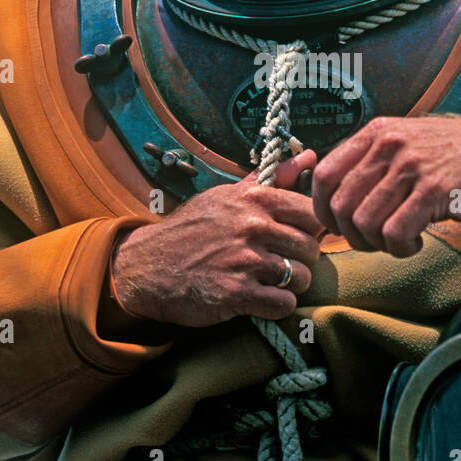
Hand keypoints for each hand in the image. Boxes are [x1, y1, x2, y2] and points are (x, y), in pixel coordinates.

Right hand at [111, 148, 322, 325]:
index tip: (296, 236)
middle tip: (281, 262)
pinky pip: (284, 304)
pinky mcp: (237, 293)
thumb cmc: (192, 229)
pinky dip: (277, 305)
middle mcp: (252, 226)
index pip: (313, 213)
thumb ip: (272, 178)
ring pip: (301, 277)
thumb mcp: (227, 196)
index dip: (311, 229)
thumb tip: (310, 156)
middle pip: (311, 249)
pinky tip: (262, 298)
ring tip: (270, 280)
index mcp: (254, 199)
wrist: (148, 266)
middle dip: (301, 260)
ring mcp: (244, 261)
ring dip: (290, 284)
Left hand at [311, 115, 460, 257]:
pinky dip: (399, 249)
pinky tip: (415, 244)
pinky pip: (394, 234)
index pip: (323, 175)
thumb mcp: (407, 143)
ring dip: (377, 244)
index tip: (338, 227)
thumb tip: (332, 196)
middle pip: (340, 205)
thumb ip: (371, 161)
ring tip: (399, 242)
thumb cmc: (456, 156)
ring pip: (364, 223)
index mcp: (376, 132)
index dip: (322, 209)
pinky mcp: (434, 190)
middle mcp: (389, 144)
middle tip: (375, 241)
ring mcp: (412, 166)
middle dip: (351, 235)